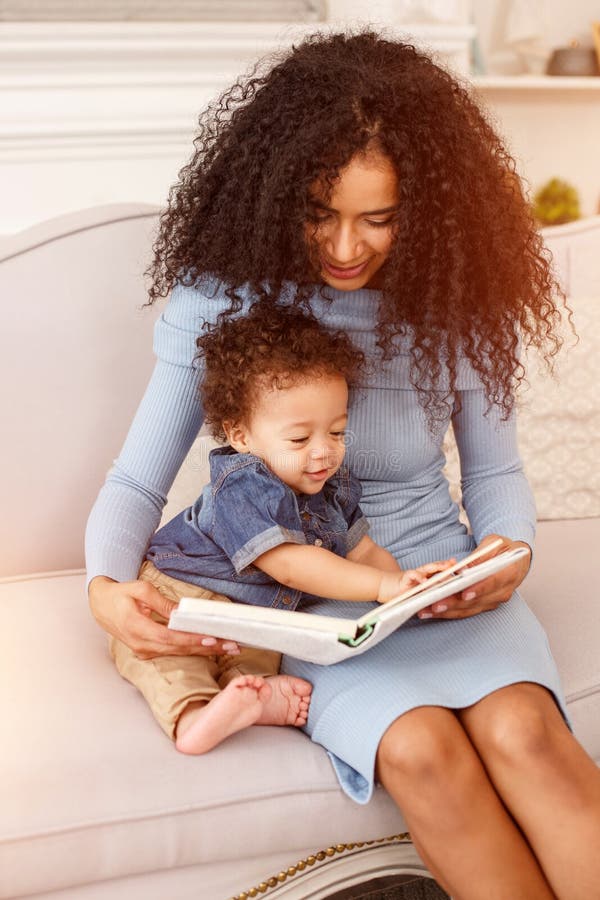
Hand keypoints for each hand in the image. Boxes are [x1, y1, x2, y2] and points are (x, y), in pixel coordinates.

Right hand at [88, 576, 239, 659]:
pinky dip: (192, 649)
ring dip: (204, 651)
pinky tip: (210, 648)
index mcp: (137, 628)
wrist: (101, 605)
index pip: (169, 638)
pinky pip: (173, 652)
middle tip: (231, 645)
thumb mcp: (140, 590)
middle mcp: (141, 645)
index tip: (212, 639)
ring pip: (178, 653)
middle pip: (178, 649)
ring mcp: (144, 651)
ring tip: (227, 647)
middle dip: (207, 648)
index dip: (191, 640)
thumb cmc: (121, 594)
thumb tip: (181, 612)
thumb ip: (161, 602)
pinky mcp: (148, 651)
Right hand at [377, 560, 455, 603]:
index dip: (451, 571)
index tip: (463, 569)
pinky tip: (426, 581)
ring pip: (428, 569)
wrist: (383, 588)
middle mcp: (422, 574)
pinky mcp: (404, 577)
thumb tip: (445, 603)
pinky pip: (413, 576)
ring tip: (448, 568)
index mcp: (427, 578)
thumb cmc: (401, 593)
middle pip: (438, 569)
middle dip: (448, 566)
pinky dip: (419, 578)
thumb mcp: (418, 595)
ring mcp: (414, 575)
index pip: (441, 573)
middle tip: (459, 565)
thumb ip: (428, 596)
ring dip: (438, 568)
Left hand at [417, 534, 530, 619]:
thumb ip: (480, 556)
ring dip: (445, 612)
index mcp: (509, 574)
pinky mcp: (484, 606)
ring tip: (425, 610)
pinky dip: (447, 612)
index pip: (493, 583)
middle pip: (475, 601)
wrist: (517, 560)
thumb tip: (464, 568)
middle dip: (453, 604)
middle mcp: (502, 592)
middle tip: (433, 605)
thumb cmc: (504, 549)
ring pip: (467, 610)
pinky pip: (465, 611)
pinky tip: (430, 612)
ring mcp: (493, 601)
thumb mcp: (494, 544)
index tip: (464, 594)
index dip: (478, 589)